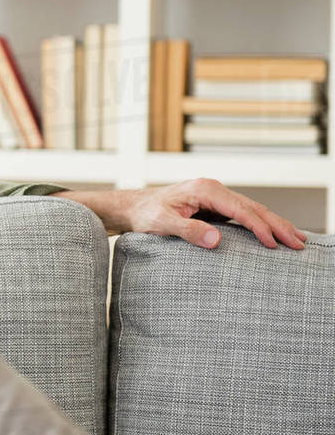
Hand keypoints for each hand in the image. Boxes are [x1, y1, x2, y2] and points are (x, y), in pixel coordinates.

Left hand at [53, 179, 306, 249]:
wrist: (133, 207)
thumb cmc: (145, 214)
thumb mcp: (161, 223)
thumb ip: (188, 230)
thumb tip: (216, 240)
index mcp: (205, 189)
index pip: (240, 209)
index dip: (259, 227)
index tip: (274, 245)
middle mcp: (214, 189)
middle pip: (253, 208)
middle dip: (278, 225)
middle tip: (300, 244)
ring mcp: (216, 197)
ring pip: (252, 211)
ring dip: (275, 225)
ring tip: (298, 241)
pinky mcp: (215, 206)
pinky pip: (244, 215)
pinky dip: (261, 225)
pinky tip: (275, 235)